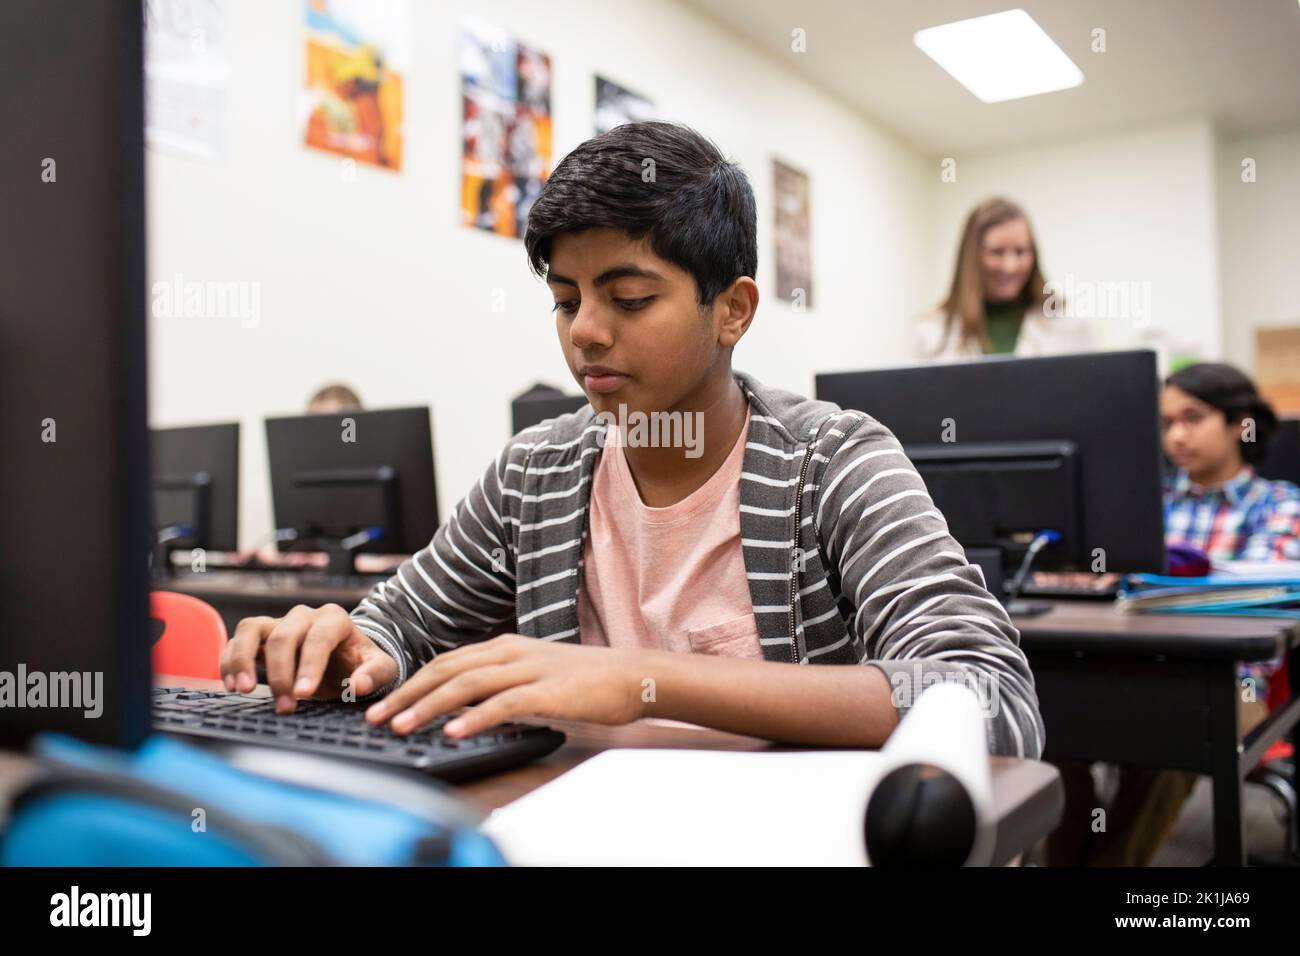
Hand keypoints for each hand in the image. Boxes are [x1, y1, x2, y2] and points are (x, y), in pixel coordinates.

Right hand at [220, 604, 398, 713]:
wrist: (345, 661)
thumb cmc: (361, 664)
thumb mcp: (380, 669)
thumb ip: (374, 674)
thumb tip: (359, 685)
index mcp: (335, 619)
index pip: (319, 638)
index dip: (309, 665)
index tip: (303, 693)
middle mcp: (304, 616)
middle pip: (284, 636)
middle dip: (281, 673)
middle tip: (285, 706)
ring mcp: (279, 623)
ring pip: (251, 628)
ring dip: (243, 659)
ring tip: (244, 689)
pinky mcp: (260, 636)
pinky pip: (237, 640)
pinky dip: (230, 661)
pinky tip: (232, 685)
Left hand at [364, 634, 648, 737]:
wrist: (632, 676)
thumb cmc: (585, 681)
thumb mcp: (533, 674)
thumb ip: (499, 684)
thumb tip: (461, 706)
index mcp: (504, 647)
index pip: (445, 661)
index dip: (410, 682)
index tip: (382, 703)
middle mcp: (510, 653)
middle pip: (446, 669)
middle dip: (406, 694)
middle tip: (375, 717)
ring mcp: (529, 669)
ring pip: (466, 684)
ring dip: (428, 706)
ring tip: (400, 725)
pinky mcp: (548, 691)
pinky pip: (503, 703)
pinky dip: (474, 717)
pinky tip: (453, 731)